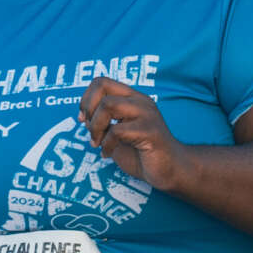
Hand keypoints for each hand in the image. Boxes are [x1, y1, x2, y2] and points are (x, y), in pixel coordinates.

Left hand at [80, 77, 192, 192]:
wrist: (169, 171)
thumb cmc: (141, 153)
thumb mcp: (115, 134)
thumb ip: (102, 122)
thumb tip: (83, 116)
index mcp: (132, 98)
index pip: (101, 81)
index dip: (86, 98)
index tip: (83, 119)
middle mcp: (140, 101)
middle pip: (102, 86)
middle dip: (88, 108)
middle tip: (89, 129)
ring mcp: (147, 114)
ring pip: (108, 105)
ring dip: (95, 126)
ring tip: (96, 143)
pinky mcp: (150, 131)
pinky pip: (117, 131)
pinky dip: (106, 144)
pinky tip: (107, 154)